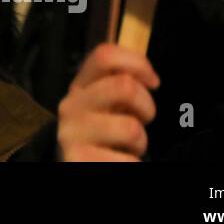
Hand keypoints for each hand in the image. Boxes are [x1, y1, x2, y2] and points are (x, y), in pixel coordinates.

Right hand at [57, 43, 159, 161]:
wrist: (83, 169)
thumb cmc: (105, 136)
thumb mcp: (109, 105)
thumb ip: (118, 84)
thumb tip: (144, 70)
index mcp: (80, 86)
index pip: (104, 55)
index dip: (137, 63)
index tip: (153, 82)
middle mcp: (71, 106)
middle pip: (124, 86)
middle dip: (146, 106)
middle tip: (142, 120)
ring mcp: (71, 133)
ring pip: (130, 128)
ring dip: (140, 142)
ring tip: (128, 147)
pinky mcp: (78, 160)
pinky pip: (128, 161)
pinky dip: (133, 164)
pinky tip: (120, 161)